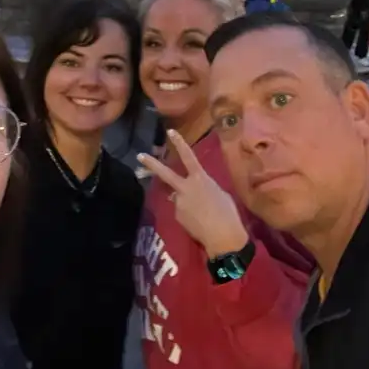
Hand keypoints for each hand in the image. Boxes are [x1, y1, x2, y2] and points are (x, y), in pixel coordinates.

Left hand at [137, 130, 248, 258]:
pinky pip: (181, 211)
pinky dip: (187, 214)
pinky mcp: (177, 216)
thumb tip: (193, 191)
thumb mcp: (219, 193)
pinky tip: (198, 221)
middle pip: (165, 174)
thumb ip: (203, 187)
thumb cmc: (228, 213)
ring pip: (178, 197)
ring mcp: (179, 202)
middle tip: (139, 156)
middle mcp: (186, 188)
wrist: (223, 236)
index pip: (188, 156)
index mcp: (200, 179)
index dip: (179, 143)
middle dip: (151, 164)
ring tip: (202, 213)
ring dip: (185, 201)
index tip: (170, 132)